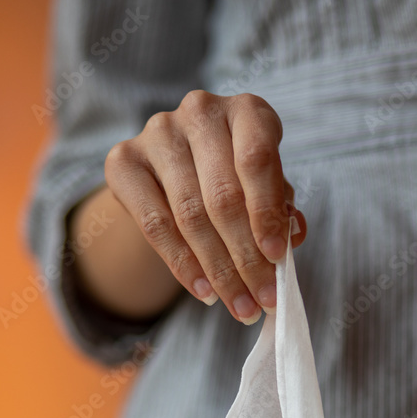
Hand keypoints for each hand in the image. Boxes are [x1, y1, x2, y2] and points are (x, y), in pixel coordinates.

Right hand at [104, 90, 305, 323]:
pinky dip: (183, 265)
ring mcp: (158, 132)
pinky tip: (204, 293)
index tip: (277, 258)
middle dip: (247, 258)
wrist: (174, 176)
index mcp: (246, 111)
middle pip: (223, 197)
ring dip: (219, 271)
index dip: (267, 213)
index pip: (257, 160)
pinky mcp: (123, 160)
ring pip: (191, 216)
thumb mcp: (266, 192)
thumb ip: (282, 210)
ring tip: (240, 306)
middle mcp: (201, 111)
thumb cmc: (236, 182)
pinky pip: (156, 225)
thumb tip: (293, 236)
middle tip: (263, 299)